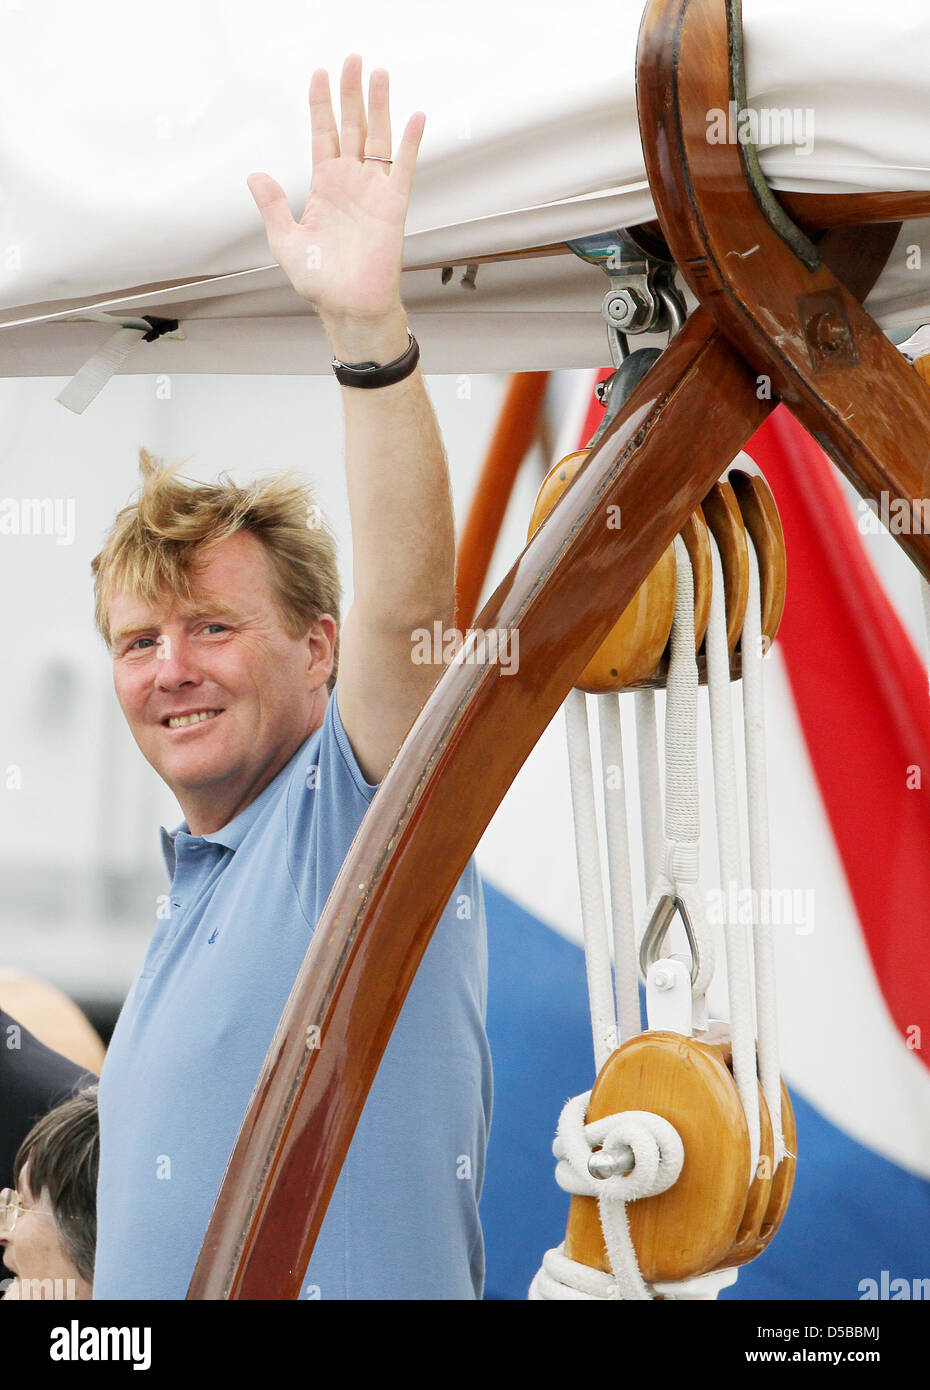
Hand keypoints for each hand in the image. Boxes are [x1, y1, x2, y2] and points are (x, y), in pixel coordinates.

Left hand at [247, 55, 423, 327]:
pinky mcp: (393, 207)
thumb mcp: (285, 242)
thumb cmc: (320, 282)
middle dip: (350, 93)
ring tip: (379, 74)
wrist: (348, 308)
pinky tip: (414, 117)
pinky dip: (410, 143)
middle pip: (351, 126)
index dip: (321, 105)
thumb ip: (274, 207)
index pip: (322, 135)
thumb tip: (256, 175)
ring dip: (379, 106)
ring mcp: (373, 192)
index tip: (320, 74)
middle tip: (352, 59)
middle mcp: (349, 183)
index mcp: (324, 187)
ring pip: (377, 138)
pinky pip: (404, 168)